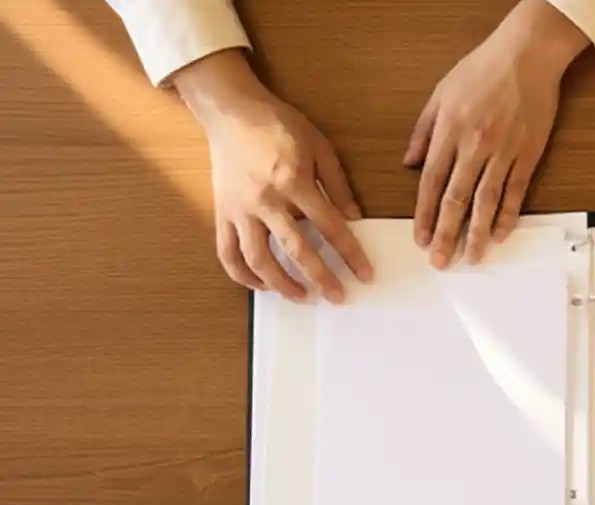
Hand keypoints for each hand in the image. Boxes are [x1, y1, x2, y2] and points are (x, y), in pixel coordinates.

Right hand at [174, 50, 371, 301]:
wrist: (231, 111)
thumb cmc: (279, 125)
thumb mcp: (319, 145)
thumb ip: (337, 184)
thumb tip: (355, 217)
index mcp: (293, 181)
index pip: (330, 227)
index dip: (350, 254)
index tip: (365, 275)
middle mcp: (265, 200)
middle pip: (296, 250)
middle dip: (321, 277)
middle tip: (338, 296)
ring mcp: (239, 210)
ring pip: (258, 259)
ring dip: (281, 284)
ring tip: (302, 296)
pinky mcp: (222, 213)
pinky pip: (227, 253)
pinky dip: (242, 275)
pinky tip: (261, 285)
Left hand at [404, 0, 589, 267]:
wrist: (526, 56)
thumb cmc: (481, 70)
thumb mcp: (441, 93)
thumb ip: (423, 130)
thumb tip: (409, 163)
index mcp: (449, 131)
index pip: (431, 182)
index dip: (425, 214)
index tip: (420, 239)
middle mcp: (474, 145)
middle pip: (456, 199)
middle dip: (446, 234)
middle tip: (440, 261)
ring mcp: (503, 152)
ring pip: (486, 201)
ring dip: (477, 233)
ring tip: (471, 257)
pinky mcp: (528, 154)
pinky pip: (516, 191)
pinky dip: (507, 215)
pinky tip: (500, 235)